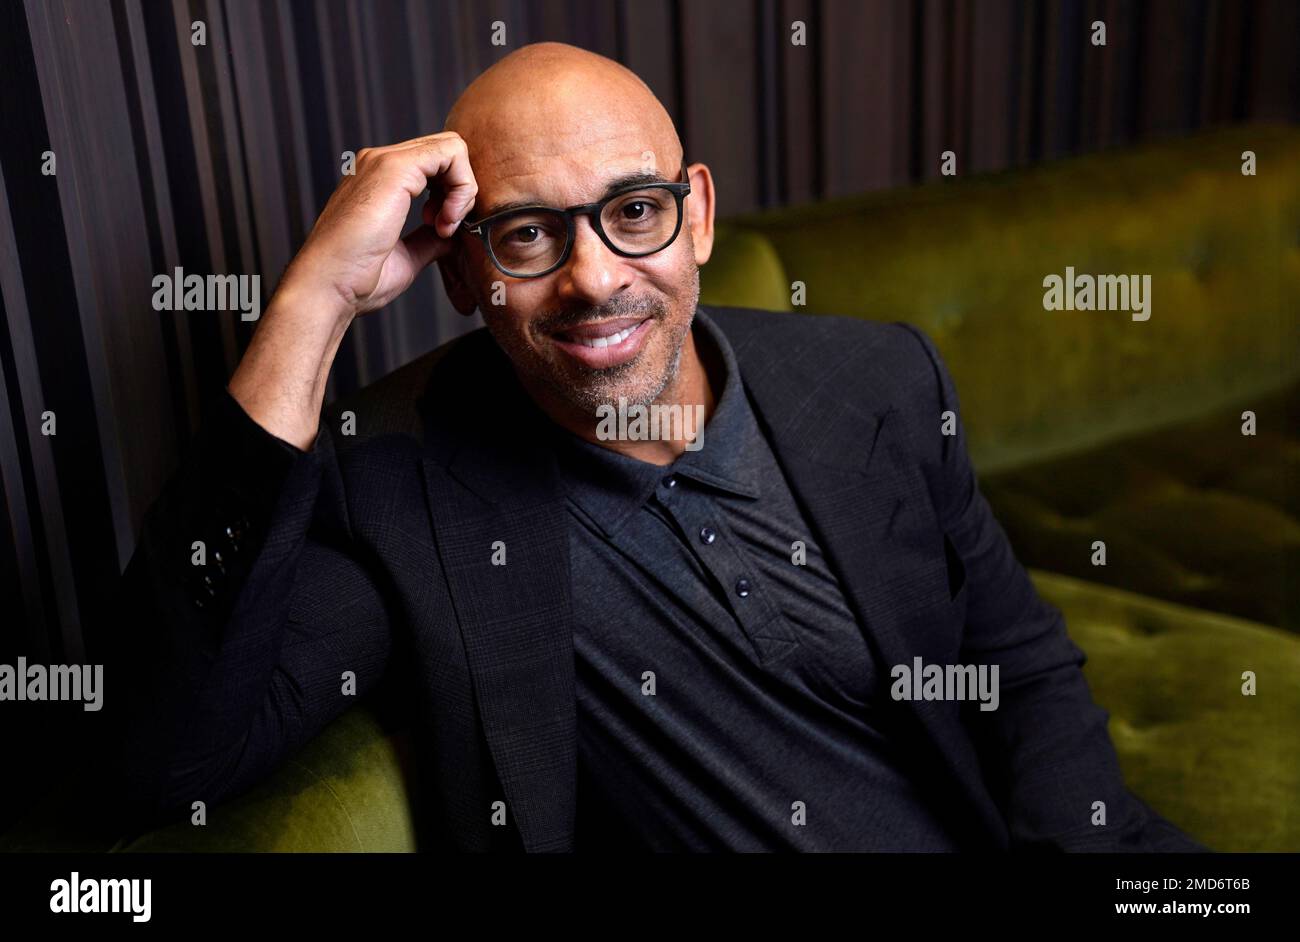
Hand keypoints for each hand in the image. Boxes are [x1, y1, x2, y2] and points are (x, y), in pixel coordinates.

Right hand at [285, 131, 478, 319]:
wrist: (329, 286)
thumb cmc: (356, 279)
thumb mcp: (405, 256)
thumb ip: (428, 240)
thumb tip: (450, 236)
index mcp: (378, 180)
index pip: (434, 164)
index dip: (451, 195)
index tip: (442, 230)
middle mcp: (379, 163)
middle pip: (446, 151)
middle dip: (461, 190)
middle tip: (446, 228)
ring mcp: (384, 160)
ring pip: (452, 148)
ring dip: (463, 190)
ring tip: (444, 226)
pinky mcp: (394, 167)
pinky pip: (452, 154)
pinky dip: (462, 189)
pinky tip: (445, 220)